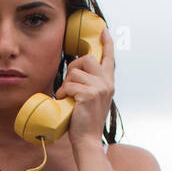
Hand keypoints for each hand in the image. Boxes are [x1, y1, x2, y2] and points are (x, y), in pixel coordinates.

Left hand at [55, 25, 114, 151]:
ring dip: (66, 84)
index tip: (103, 30)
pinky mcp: (89, 94)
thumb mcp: (93, 99)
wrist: (88, 140)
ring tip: (66, 97)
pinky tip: (64, 101)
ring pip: (75, 72)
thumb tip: (76, 72)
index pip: (109, 58)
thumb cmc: (85, 122)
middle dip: (73, 66)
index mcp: (108, 83)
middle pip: (87, 58)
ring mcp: (99, 88)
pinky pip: (69, 85)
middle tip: (68, 82)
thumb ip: (90, 84)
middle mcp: (106, 83)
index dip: (106, 42)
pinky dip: (63, 93)